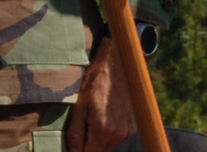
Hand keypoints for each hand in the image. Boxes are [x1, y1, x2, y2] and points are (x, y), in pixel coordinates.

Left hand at [66, 35, 136, 151]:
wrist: (119, 63)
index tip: (74, 143)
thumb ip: (75, 132)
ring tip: (93, 117)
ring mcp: (128, 130)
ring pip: (108, 146)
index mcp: (103, 129)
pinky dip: (108, 133)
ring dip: (98, 139)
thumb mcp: (80, 104)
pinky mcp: (133, 126)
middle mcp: (119, 133)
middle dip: (87, 144)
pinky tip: (105, 115)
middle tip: (82, 124)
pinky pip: (117, 138)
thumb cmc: (96, 80)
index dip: (78, 151)